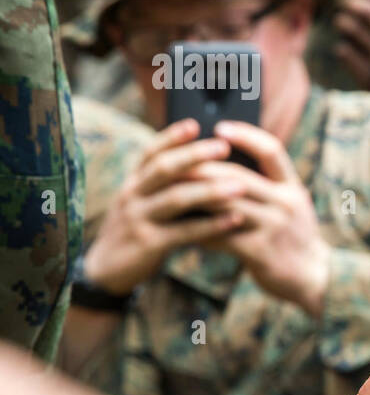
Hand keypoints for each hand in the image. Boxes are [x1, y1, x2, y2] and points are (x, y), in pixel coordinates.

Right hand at [81, 119, 247, 295]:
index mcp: (134, 183)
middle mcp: (133, 195)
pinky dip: (211, 225)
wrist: (105, 271)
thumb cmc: (136, 230)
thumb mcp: (142, 202)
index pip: (150, 153)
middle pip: (164, 169)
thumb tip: (204, 163)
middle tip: (224, 146)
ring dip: (210, 191)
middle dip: (195, 155)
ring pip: (176, 199)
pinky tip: (234, 220)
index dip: (172, 137)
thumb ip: (164, 185)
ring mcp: (139, 219)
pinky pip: (184, 232)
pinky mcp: (149, 244)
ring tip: (240, 185)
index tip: (195, 124)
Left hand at [192, 121, 331, 316]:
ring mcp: (274, 227)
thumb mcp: (291, 205)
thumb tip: (225, 166)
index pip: (271, 151)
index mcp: (292, 188)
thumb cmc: (292, 237)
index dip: (246, 136)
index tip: (220, 127)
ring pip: (226, 205)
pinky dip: (202, 231)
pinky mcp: (261, 252)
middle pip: (238, 176)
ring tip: (172, 193)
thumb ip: (268, 186)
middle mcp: (285, 203)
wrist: (313, 278)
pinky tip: (186, 229)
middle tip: (173, 162)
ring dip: (196, 199)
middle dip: (202, 168)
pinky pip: (223, 236)